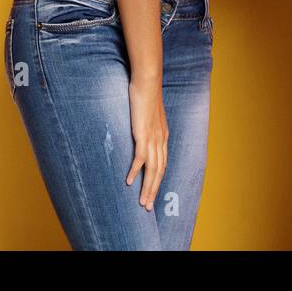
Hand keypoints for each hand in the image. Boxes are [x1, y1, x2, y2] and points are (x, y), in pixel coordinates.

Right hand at [125, 77, 167, 210]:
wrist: (148, 83)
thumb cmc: (146, 95)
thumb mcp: (149, 114)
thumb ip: (147, 124)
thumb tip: (141, 129)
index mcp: (163, 137)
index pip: (162, 164)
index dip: (157, 181)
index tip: (152, 194)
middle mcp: (161, 141)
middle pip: (159, 172)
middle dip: (153, 191)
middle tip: (147, 207)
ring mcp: (153, 139)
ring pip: (152, 170)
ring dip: (147, 188)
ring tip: (141, 202)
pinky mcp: (144, 135)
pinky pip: (140, 158)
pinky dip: (135, 172)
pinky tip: (128, 182)